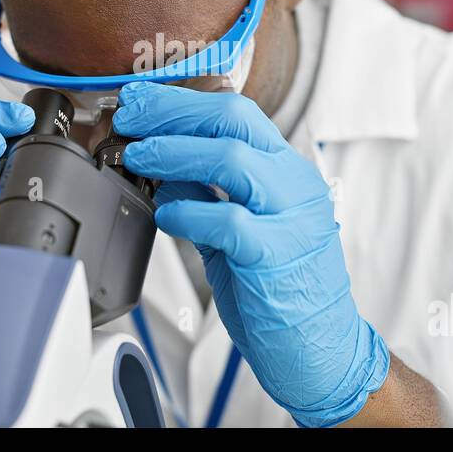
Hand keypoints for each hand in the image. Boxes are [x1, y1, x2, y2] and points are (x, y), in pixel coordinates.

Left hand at [115, 81, 389, 426]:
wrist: (322, 351)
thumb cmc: (280, 292)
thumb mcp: (237, 231)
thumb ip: (206, 195)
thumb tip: (162, 165)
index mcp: (286, 171)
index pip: (236, 112)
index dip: (180, 101)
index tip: (138, 101)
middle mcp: (294, 185)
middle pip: (234, 120)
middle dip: (172, 112)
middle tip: (130, 119)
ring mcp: (291, 217)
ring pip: (232, 159)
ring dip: (175, 152)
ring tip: (138, 156)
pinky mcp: (278, 255)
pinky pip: (229, 221)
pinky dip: (190, 211)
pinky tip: (166, 214)